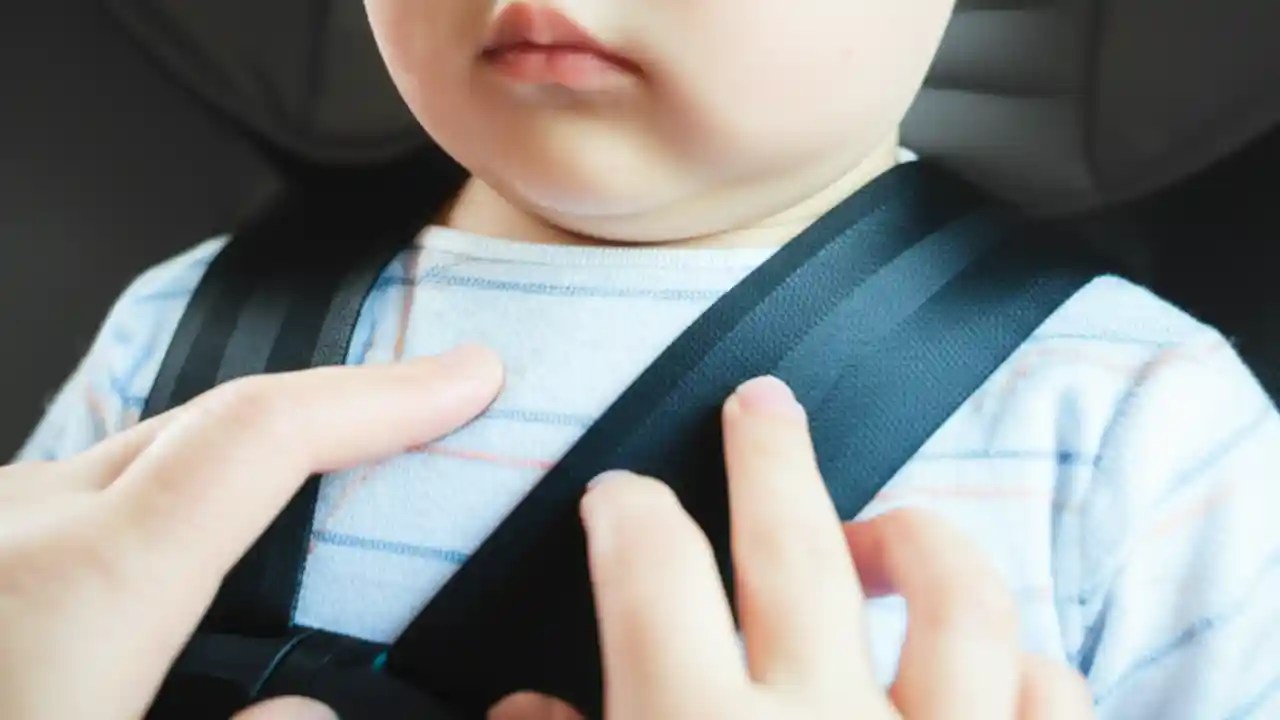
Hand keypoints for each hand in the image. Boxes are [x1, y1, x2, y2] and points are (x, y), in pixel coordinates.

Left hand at [0, 346, 502, 719]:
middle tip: (433, 410)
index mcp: (79, 586)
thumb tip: (305, 706)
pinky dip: (184, 484)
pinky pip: (102, 482)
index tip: (468, 379)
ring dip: (257, 448)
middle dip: (341, 405)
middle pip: (219, 418)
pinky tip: (214, 531)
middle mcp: (24, 521)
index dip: (384, 395)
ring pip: (156, 446)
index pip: (263, 434)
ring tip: (343, 470)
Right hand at [493, 376, 1093, 719]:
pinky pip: (1051, 699)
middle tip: (763, 403)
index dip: (628, 513)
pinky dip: (1028, 666)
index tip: (623, 498)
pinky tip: (997, 660)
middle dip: (772, 458)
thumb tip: (525, 707)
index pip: (650, 573)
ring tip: (885, 528)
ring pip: (956, 605)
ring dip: (918, 541)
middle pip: (797, 545)